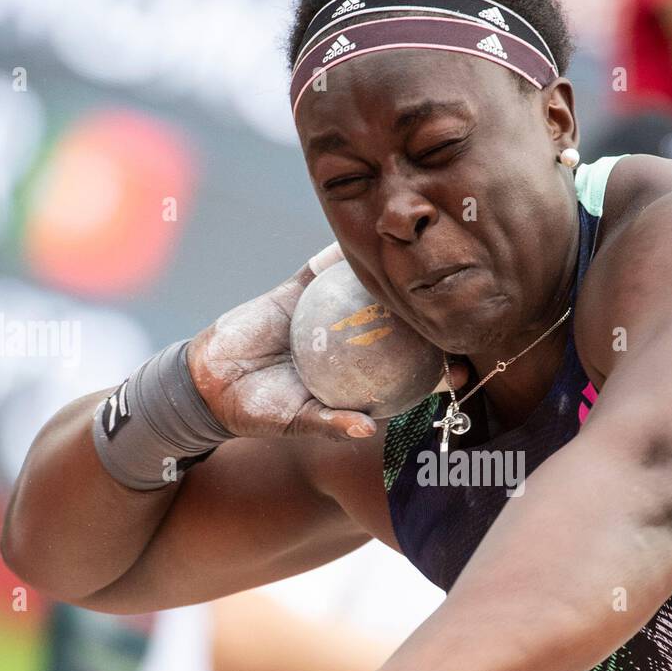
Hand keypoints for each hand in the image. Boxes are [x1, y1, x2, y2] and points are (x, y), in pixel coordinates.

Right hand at [186, 243, 463, 443]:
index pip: (407, 376)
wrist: (206, 381)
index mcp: (357, 380)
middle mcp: (350, 346)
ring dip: (389, 278)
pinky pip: (322, 270)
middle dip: (427, 322)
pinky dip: (338, 256)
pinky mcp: (299, 291)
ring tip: (416, 264)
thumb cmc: (254, 412)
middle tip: (455, 312)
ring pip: (366, 294)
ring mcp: (327, 316)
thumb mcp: (292, 422)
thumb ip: (329, 423)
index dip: (437, 373)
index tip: (464, 369)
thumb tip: (366, 428)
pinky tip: (360, 242)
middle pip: (397, 330)